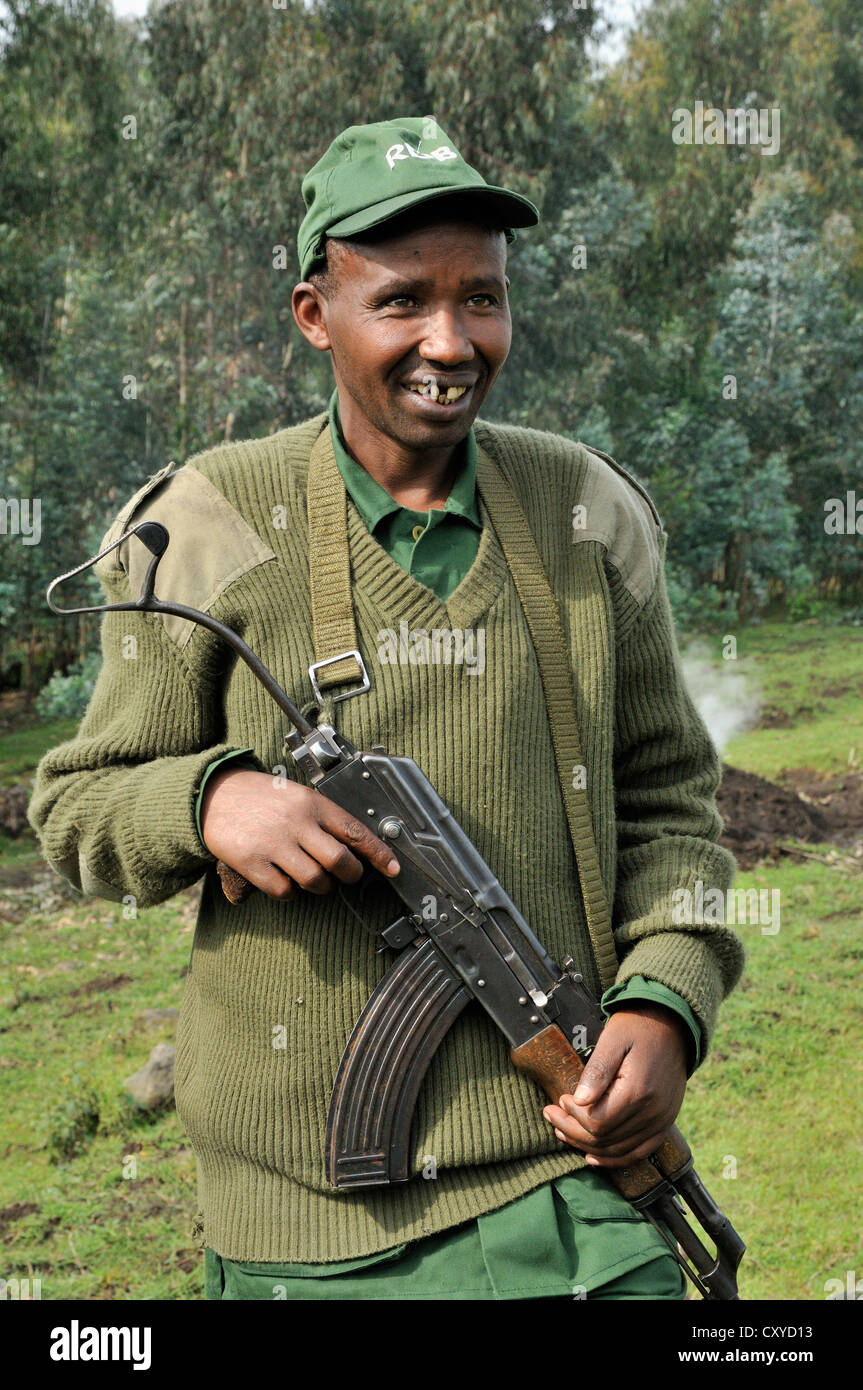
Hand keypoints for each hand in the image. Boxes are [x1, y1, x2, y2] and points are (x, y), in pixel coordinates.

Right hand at [200, 767, 400, 899]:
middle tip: (347, 876)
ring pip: (314, 880)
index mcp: (311, 803)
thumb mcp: (296, 795)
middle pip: (339, 861)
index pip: (355, 831)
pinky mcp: (252, 862)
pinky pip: (284, 891)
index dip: (379, 853)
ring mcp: (274, 843)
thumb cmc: (260, 796)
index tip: (394, 868)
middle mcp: (296, 822)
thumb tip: (354, 846)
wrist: (214, 794)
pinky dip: (289, 892)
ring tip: (311, 876)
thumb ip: (323, 817)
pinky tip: (285, 879)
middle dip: (350, 875)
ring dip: (319, 885)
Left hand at [542, 1002, 687, 1167]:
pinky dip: (615, 1158)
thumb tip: (579, 1101)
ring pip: (618, 1150)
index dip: (573, 1116)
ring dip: (587, 1145)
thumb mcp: (613, 1039)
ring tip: (564, 1132)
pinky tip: (593, 1156)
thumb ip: (597, 1071)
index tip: (560, 1099)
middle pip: (605, 1139)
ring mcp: (661, 1121)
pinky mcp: (665, 1123)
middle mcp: (653, 1113)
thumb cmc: (638, 1028)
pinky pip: (639, 1152)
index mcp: (638, 1091)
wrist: (672, 1025)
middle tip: (551, 1115)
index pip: (597, 1122)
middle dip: (573, 1131)